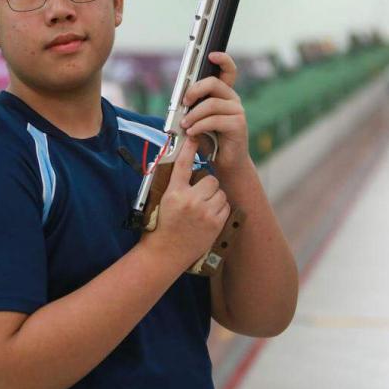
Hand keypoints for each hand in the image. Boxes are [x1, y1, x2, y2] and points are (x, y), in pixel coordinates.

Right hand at [142, 137, 229, 270]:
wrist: (166, 252)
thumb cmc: (163, 225)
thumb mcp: (163, 200)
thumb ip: (174, 183)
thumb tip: (184, 165)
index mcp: (173, 192)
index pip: (183, 164)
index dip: (189, 148)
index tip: (194, 137)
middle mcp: (190, 200)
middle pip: (210, 178)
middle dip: (206, 184)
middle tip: (198, 194)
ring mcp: (204, 212)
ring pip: (220, 192)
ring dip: (214, 196)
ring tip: (202, 207)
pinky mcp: (215, 223)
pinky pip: (225, 206)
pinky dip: (219, 208)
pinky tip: (208, 216)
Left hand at [179, 52, 249, 170]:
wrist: (224, 162)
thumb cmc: (209, 140)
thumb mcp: (197, 120)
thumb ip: (193, 108)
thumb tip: (180, 101)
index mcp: (223, 95)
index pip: (228, 71)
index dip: (222, 60)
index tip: (211, 55)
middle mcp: (232, 99)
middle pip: (214, 83)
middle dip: (194, 90)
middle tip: (184, 103)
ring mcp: (237, 111)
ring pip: (211, 104)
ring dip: (193, 115)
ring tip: (185, 125)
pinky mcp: (238, 124)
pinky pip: (214, 119)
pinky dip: (199, 126)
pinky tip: (192, 132)